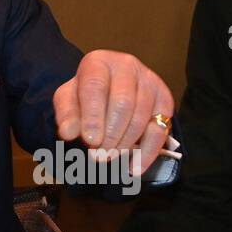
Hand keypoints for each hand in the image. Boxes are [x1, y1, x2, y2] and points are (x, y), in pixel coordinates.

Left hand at [53, 50, 174, 176]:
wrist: (109, 89)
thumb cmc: (86, 97)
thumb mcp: (69, 101)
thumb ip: (66, 115)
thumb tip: (68, 133)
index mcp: (98, 62)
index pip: (95, 87)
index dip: (93, 116)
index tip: (90, 141)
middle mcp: (127, 66)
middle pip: (123, 103)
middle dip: (110, 134)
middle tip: (99, 156)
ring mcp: (149, 81)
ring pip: (141, 118)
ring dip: (125, 144)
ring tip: (110, 158)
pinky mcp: (165, 99)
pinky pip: (159, 131)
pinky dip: (146, 153)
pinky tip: (133, 169)